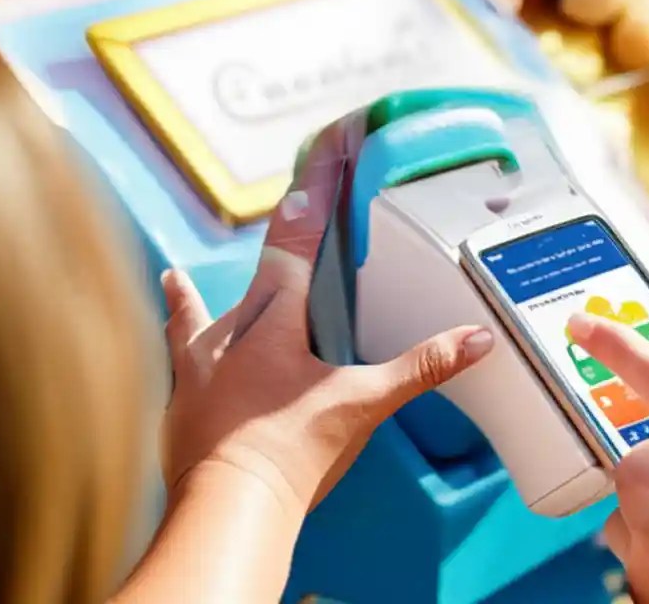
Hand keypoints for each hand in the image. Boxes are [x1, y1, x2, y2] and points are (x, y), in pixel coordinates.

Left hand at [161, 124, 495, 513]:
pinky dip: (181, 308)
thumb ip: (423, 367)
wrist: (227, 507)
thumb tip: (479, 339)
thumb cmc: (293, 452)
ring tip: (268, 219)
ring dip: (251, 262)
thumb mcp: (365, 405)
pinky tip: (169, 283)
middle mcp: (236, 322)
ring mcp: (204, 352)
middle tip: (316, 178)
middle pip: (269, 254)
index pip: (302, 233)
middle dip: (298, 213)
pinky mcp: (186, 383)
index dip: (320, 185)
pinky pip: (183, 331)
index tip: (329, 141)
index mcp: (279, 316)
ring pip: (226, 292)